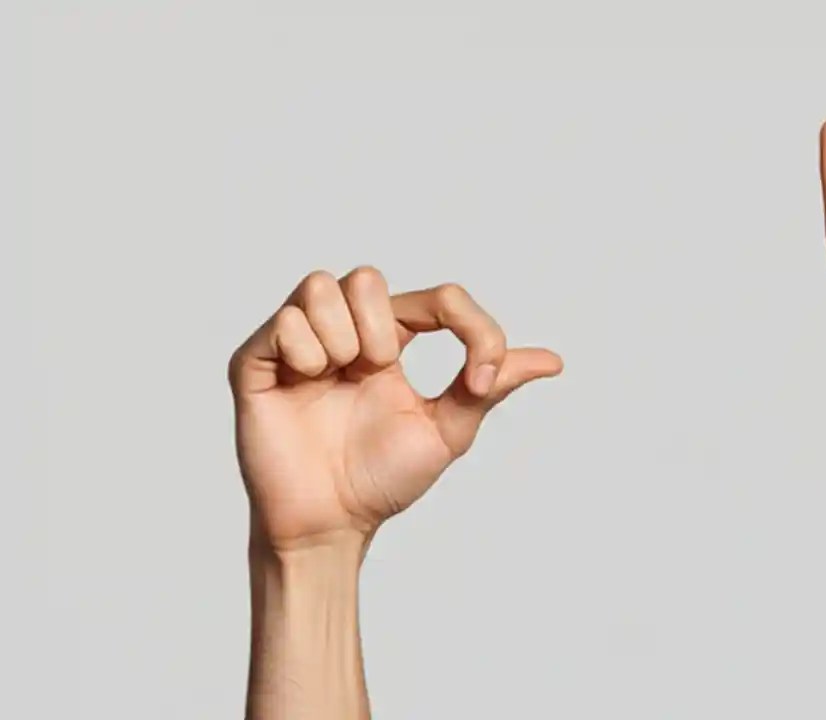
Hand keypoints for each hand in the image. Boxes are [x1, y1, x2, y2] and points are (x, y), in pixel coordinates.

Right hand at [229, 267, 561, 548]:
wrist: (333, 524)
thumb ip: (490, 386)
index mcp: (391, 342)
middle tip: (378, 374)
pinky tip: (308, 385)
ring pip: (322, 286)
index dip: (470, 326)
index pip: (438, 298)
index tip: (479, 379)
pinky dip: (306, 352)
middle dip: (384, 327)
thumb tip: (553, 361)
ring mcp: (297, 343)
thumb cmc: (383, 480)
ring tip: (337, 380)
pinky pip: (284, 321)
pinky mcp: (256, 363)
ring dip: (343, 338)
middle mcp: (343, 332)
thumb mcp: (447, 430)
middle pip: (367, 277)